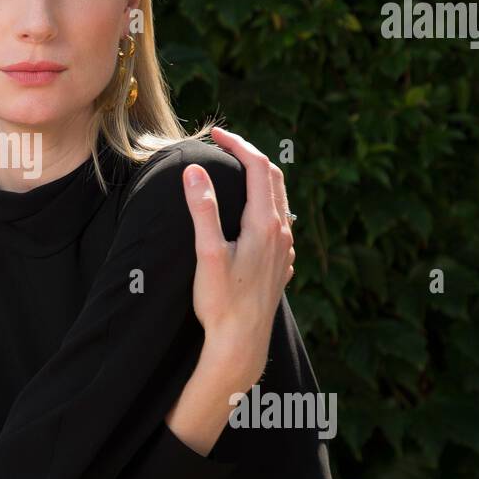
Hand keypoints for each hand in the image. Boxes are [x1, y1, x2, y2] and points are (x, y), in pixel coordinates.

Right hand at [181, 126, 295, 392]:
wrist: (242, 345)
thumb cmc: (222, 302)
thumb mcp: (207, 253)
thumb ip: (203, 210)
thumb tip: (195, 171)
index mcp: (264, 223)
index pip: (258, 167)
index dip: (238, 144)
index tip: (215, 134)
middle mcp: (281, 233)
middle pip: (273, 178)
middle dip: (250, 155)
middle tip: (224, 144)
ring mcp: (284, 250)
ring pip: (278, 201)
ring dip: (259, 179)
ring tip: (236, 172)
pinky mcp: (280, 265)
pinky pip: (278, 223)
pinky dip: (264, 205)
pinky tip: (250, 216)